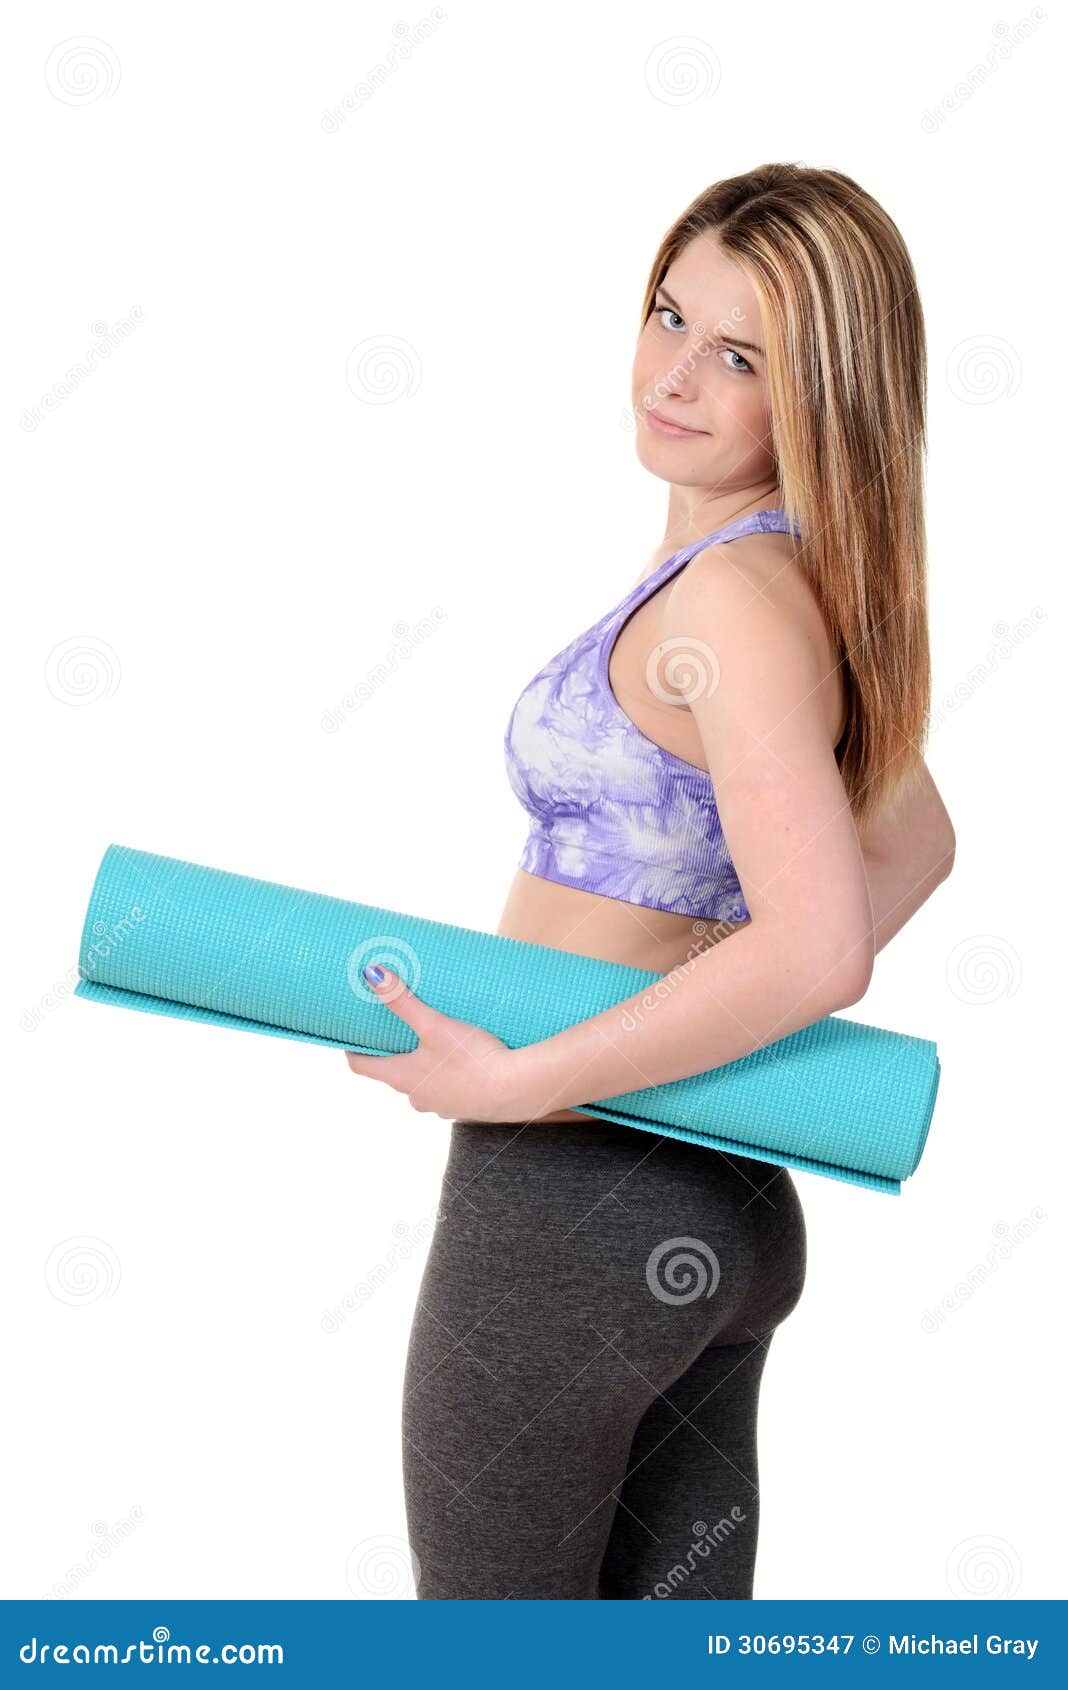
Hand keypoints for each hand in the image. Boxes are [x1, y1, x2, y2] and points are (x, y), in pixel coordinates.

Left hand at [344, 964, 529, 1122]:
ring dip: (423, 1064)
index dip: (353, 1049)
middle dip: (393, 1051)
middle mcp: (416, 1097)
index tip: (350, 1034)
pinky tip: (463, 1059)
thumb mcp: (435, 1025)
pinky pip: (448, 1089)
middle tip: (395, 1027)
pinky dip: (448, 1075)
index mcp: (402, 1078)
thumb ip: (402, 1001)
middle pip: (393, 1073)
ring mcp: (441, 1105)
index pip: (361, 1066)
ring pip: (422, 1082)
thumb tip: (371, 974)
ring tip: (432, 1039)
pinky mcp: (466, 1107)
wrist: (518, 1088)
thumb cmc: (473, 1059)